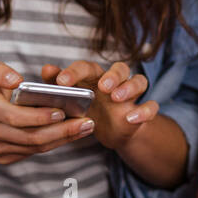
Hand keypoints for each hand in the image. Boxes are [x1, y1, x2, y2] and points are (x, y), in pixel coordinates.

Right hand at [0, 61, 94, 164]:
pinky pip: (32, 151)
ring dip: (63, 139)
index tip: (63, 112)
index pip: (17, 117)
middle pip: (31, 136)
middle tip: (88, 122)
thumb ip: (2, 72)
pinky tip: (72, 134)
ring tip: (87, 128)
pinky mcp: (3, 157)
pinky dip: (54, 143)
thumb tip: (19, 80)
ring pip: (35, 147)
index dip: (41, 117)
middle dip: (62, 131)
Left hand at [44, 60, 158, 150]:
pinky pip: (151, 107)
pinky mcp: (141, 112)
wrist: (108, 131)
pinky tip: (132, 118)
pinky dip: (145, 111)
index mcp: (95, 76)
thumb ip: (57, 84)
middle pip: (120, 68)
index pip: (88, 67)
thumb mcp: (70, 99)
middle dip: (112, 75)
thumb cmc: (86, 108)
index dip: (75, 71)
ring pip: (139, 81)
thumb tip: (46, 69)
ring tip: (116, 97)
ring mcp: (131, 96)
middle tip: (102, 86)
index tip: (61, 81)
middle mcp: (116, 81)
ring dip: (129, 87)